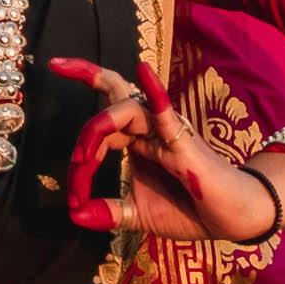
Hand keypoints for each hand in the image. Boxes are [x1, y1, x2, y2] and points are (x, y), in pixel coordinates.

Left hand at [47, 59, 284, 245]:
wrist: (231, 218)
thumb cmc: (190, 210)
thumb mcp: (139, 214)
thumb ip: (108, 213)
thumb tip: (75, 216)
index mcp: (138, 141)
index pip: (101, 126)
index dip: (80, 156)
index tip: (73, 194)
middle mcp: (150, 128)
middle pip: (114, 93)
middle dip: (84, 74)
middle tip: (53, 65)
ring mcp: (167, 131)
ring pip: (127, 108)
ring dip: (98, 129)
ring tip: (85, 157)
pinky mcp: (183, 143)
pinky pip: (166, 114)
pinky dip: (154, 92)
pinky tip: (144, 71)